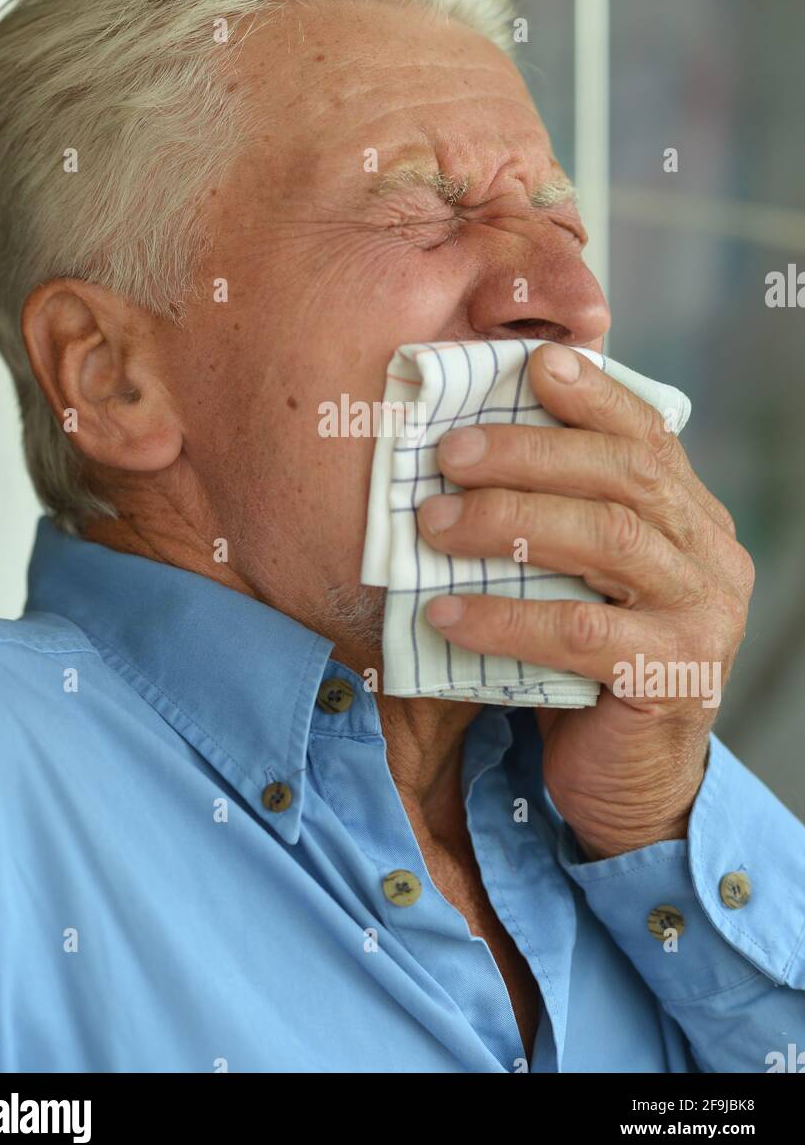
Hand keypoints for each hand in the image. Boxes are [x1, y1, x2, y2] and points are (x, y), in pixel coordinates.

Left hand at [419, 342, 754, 859]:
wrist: (629, 780)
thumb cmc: (589, 665)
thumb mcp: (581, 580)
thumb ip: (560, 518)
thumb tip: (469, 448)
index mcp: (693, 521)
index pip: (650, 439)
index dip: (594, 395)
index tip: (532, 364)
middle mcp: (712, 559)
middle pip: (625, 477)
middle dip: (529, 454)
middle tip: (449, 455)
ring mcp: (702, 618)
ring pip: (608, 540)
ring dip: (509, 523)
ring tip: (433, 525)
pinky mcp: (670, 677)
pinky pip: (578, 632)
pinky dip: (502, 617)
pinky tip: (442, 614)